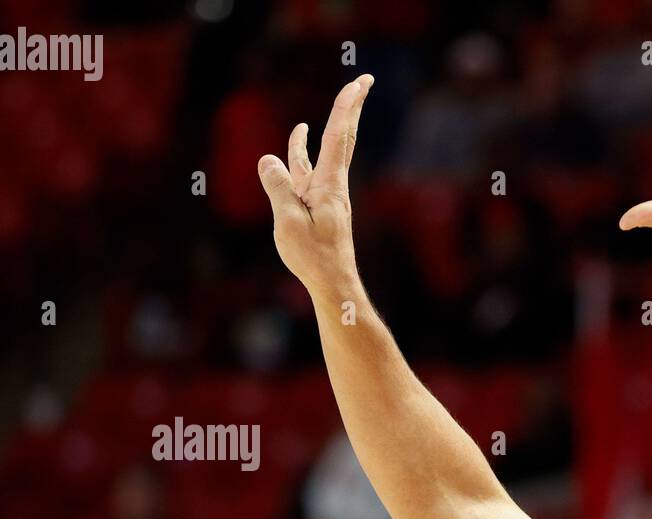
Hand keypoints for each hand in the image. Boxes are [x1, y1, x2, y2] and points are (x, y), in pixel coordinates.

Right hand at [258, 74, 373, 295]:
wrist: (333, 284)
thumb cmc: (314, 257)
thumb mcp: (288, 222)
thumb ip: (278, 188)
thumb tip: (269, 160)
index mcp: (329, 185)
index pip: (337, 136)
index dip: (345, 107)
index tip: (357, 83)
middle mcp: (332, 185)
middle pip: (341, 138)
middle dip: (351, 109)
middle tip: (363, 82)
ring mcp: (325, 195)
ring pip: (324, 154)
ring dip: (325, 130)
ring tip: (325, 112)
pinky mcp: (318, 207)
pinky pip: (308, 173)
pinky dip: (301, 155)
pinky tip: (295, 143)